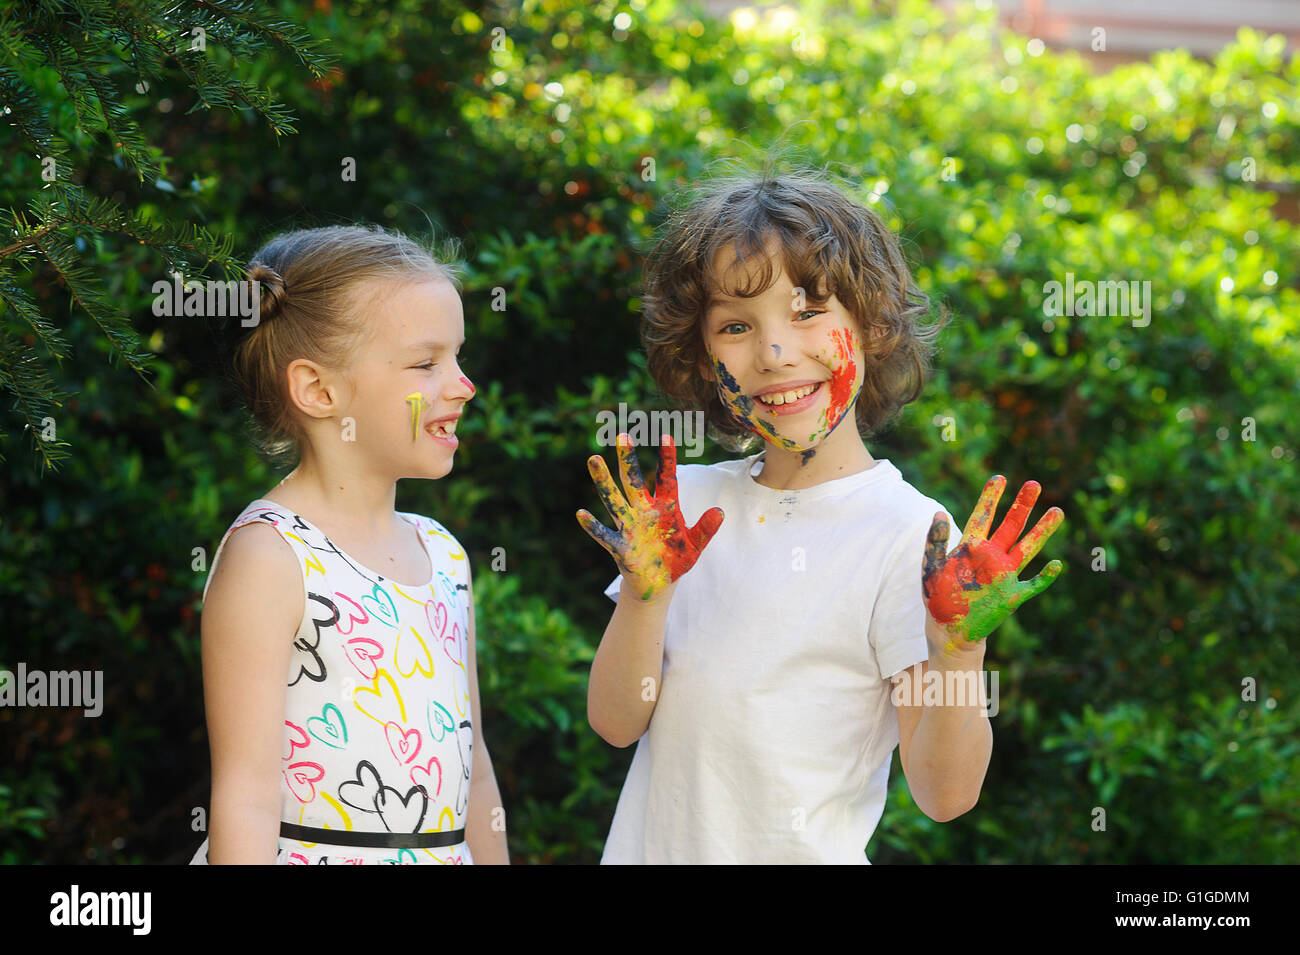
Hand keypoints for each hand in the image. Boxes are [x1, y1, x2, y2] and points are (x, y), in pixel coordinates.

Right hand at [576, 432, 723, 600]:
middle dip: (627, 460)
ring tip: (594, 460)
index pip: (666, 478)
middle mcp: (644, 511)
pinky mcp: (620, 547)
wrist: (660, 583)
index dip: (666, 459)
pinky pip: (605, 534)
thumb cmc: (677, 559)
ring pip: (614, 500)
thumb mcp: (695, 545)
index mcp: (666, 507)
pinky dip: (593, 526)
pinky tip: (581, 513)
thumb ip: (706, 529)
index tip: (666, 435)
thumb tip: (720, 512)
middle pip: (633, 481)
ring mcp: (629, 527)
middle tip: (622, 436)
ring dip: (604, 482)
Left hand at [923, 475, 1063, 648]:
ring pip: (1027, 548)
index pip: (983, 517)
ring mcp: (1004, 575)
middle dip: (1022, 506)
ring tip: (1057, 511)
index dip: (990, 498)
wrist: (949, 629)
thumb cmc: (937, 596)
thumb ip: (935, 541)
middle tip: (1034, 484)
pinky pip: (1033, 585)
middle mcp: (992, 557)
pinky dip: (1045, 577)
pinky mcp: (1012, 596)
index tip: (999, 477)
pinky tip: (1057, 565)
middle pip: (1011, 526)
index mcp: (971, 547)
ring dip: (1041, 531)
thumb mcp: (931, 568)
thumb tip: (938, 512)